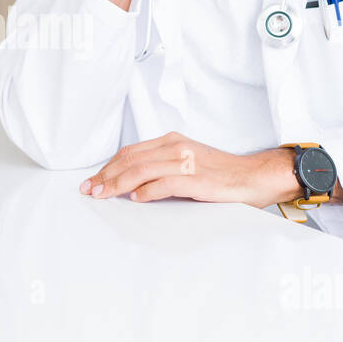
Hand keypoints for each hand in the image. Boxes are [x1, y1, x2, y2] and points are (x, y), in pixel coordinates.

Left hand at [78, 132, 301, 206]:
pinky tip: (135, 199)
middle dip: (106, 175)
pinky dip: (146, 192)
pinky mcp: (196, 178)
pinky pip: (163, 184)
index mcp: (171, 141)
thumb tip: (130, 183)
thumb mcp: (186, 161)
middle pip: (130, 159)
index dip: (108, 166)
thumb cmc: (220, 173)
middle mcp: (175, 147)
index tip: (93, 180)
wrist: (253, 176)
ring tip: (103, 195)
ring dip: (118, 184)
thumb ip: (161, 166)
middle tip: (89, 189)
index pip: (130, 152)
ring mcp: (185, 162)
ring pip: (141, 170)